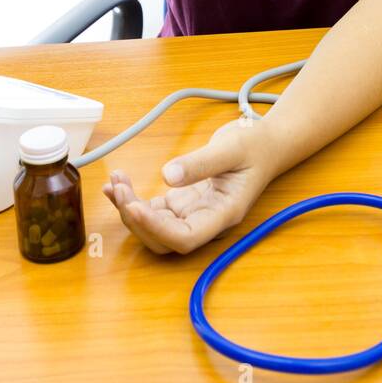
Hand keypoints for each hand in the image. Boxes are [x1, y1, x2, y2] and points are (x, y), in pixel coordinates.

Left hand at [102, 117, 276, 254]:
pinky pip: (154, 210)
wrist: (265, 143)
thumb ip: (200, 163)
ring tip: (115, 182)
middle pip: (164, 239)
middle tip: (120, 188)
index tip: (134, 206)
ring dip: (130, 210)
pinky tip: (118, 185)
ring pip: (155, 228)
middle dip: (136, 219)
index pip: (185, 237)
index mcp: (223, 213)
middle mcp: (206, 220)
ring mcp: (193, 213)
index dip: (156, 228)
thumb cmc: (256, 146)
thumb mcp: (231, 148)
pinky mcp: (183, 202)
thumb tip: (167, 176)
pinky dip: (133, 201)